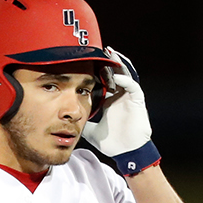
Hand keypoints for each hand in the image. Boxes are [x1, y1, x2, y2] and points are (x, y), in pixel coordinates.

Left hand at [85, 48, 157, 175]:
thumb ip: (80, 124)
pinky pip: (132, 85)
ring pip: (125, 74)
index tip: (85, 61)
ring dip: (118, 63)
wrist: (127, 152)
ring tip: (110, 53)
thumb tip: (65, 123)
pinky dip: (125, 79)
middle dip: (107, 60)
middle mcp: (120, 95)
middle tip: (98, 49)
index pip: (102, 80)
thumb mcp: (91, 130)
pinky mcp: (137, 101)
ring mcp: (129, 97)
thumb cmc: (112, 143)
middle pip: (114, 72)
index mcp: (109, 100)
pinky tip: (116, 76)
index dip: (95, 70)